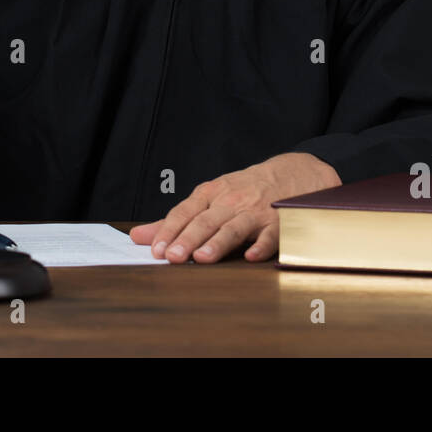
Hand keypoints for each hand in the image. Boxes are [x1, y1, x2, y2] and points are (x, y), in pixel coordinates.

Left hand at [129, 152, 340, 263]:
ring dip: (218, 242)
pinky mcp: (279, 223)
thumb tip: (138, 237)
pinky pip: (270, 236)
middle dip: (188, 238)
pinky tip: (251, 257)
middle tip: (173, 257)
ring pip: (234, 227)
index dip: (169, 230)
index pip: (185, 212)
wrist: (292, 173)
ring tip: (202, 258)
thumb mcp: (210, 197)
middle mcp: (231, 201)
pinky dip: (261, 246)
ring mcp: (256, 212)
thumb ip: (174, 220)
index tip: (155, 249)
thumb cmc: (244, 189)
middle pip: (206, 220)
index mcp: (211, 194)